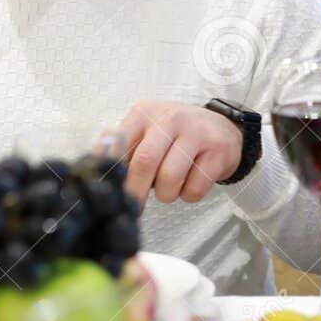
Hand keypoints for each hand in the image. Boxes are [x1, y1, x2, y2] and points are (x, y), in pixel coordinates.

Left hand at [105, 102, 242, 205]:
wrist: (224, 129)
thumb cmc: (177, 136)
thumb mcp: (148, 132)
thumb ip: (124, 149)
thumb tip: (96, 172)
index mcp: (145, 113)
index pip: (120, 144)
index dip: (114, 173)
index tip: (112, 192)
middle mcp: (170, 118)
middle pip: (144, 161)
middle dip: (136, 191)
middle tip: (134, 207)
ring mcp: (196, 133)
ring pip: (169, 179)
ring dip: (166, 194)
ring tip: (171, 186)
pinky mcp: (217, 152)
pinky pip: (194, 188)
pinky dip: (189, 194)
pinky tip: (192, 180)